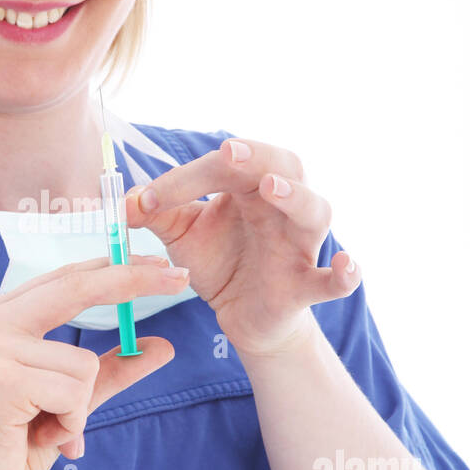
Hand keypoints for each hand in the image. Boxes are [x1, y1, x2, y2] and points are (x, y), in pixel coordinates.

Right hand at [0, 254, 189, 469]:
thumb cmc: (8, 449)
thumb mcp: (69, 402)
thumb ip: (111, 371)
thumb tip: (163, 346)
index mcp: (0, 317)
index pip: (67, 278)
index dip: (117, 268)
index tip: (163, 266)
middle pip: (77, 285)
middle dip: (133, 281)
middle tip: (179, 279)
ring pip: (85, 365)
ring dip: (78, 410)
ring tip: (43, 430)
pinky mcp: (1, 379)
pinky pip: (75, 393)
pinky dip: (69, 424)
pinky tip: (33, 438)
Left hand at [124, 138, 360, 358]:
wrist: (241, 316)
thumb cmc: (218, 260)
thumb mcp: (180, 233)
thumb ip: (153, 212)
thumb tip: (121, 200)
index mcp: (247, 186)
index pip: (225, 166)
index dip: (186, 178)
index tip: (146, 200)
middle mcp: (280, 207)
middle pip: (284, 165)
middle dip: (257, 156)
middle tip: (227, 154)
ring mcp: (298, 245)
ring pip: (315, 211)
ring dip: (296, 198)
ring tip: (271, 190)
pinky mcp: (305, 286)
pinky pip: (335, 280)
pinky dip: (346, 273)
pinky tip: (348, 266)